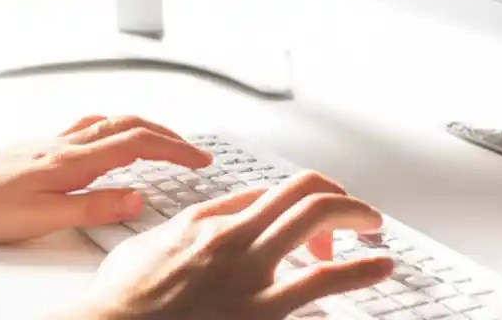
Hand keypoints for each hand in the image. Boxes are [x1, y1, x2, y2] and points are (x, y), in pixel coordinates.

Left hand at [0, 115, 211, 242]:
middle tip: (193, 151)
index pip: (138, 144)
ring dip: (143, 127)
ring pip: (110, 122)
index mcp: (73, 160)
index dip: (175, 149)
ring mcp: (51, 141)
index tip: (199, 160)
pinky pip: (88, 126)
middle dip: (168, 135)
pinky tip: (107, 139)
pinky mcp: (38, 146)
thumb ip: (94, 207)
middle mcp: (65, 143)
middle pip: (130, 125)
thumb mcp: (44, 218)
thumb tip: (136, 198)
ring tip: (162, 141)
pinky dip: (113, 127)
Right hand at [63, 171, 393, 319]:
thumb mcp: (148, 246)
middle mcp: (232, 237)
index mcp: (207, 223)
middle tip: (358, 215)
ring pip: (314, 218)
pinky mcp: (259, 311)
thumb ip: (187, 229)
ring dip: (354, 215)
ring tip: (373, 227)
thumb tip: (213, 218)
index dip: (299, 201)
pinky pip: (320, 281)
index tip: (312, 219)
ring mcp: (248, 273)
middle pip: (300, 193)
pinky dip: (359, 269)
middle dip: (338, 197)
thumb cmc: (121, 303)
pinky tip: (380, 266)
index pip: (269, 193)